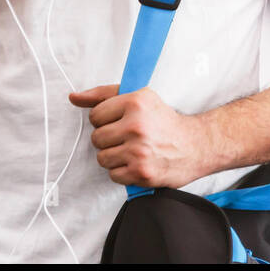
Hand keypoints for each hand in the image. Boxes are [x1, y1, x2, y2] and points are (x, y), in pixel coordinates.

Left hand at [69, 84, 216, 188]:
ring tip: (132, 151)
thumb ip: (103, 95)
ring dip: (114, 157)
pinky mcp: (141, 172)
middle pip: (96, 138)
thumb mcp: (139, 98)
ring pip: (102, 158)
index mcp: (135, 102)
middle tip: (129, 138)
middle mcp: (136, 125)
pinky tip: (137, 163)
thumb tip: (73, 97)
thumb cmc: (164, 121)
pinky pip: (113, 175)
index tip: (120, 122)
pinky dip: (123, 172)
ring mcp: (139, 150)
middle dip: (109, 140)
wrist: (195, 145)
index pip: (95, 115)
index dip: (105, 120)